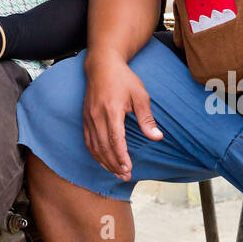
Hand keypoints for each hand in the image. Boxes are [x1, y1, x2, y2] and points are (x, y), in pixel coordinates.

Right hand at [82, 55, 161, 178]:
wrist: (102, 66)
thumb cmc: (123, 79)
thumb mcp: (140, 96)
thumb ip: (147, 118)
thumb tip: (157, 137)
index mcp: (112, 110)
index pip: (116, 140)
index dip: (121, 157)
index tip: (128, 169)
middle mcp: (97, 116)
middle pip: (104, 147)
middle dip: (114, 164)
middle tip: (125, 176)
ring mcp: (89, 118)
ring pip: (94, 146)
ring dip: (105, 162)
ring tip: (116, 173)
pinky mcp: (85, 118)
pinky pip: (88, 141)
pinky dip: (95, 154)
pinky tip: (104, 161)